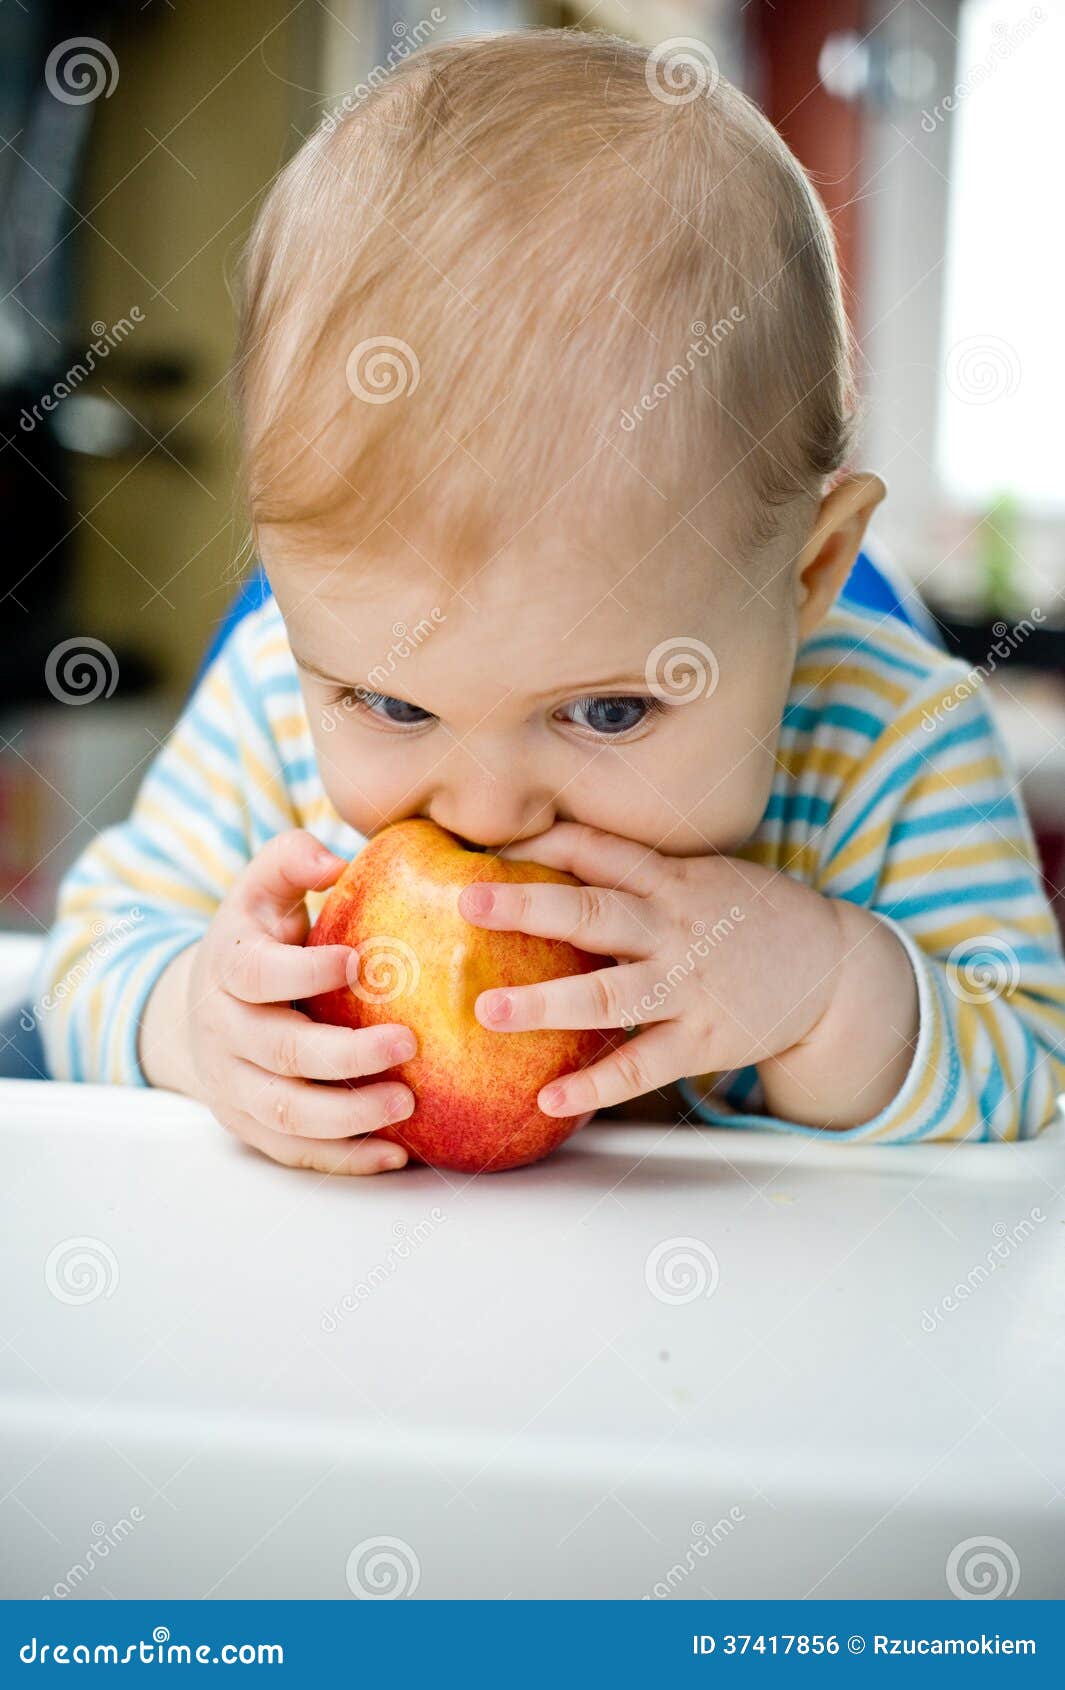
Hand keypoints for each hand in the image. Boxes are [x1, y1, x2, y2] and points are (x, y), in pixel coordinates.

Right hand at [140, 830, 416, 1173]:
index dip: (301, 971)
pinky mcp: (251, 1126)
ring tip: (408, 1103)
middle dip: (343, 1054)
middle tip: (407, 1044)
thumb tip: (332, 859)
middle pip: (278, 1051)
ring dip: (348, 1115)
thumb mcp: (263, 889)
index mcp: (227, 966)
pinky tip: (396, 1152)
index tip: (355, 963)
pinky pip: (296, 1152)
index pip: (255, 973)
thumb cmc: (258, 939)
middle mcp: (223, 1030)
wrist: (206, 1004)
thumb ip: (292, 860)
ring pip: (286, 1112)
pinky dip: (345, 1158)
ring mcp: (233, 1084)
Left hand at [457, 822, 847, 1118]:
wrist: (836, 968)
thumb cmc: (751, 916)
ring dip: (545, 1003)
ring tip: (487, 1012)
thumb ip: (637, 871)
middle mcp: (674, 929)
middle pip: (594, 912)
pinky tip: (549, 1096)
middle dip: (528, 906)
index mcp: (671, 880)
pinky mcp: (703, 1041)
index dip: (540, 844)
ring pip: (608, 995)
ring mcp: (688, 987)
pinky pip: (642, 1067)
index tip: (482, 846)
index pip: (597, 850)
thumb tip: (550, 856)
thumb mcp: (701, 876)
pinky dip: (596, 1084)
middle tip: (469, 901)